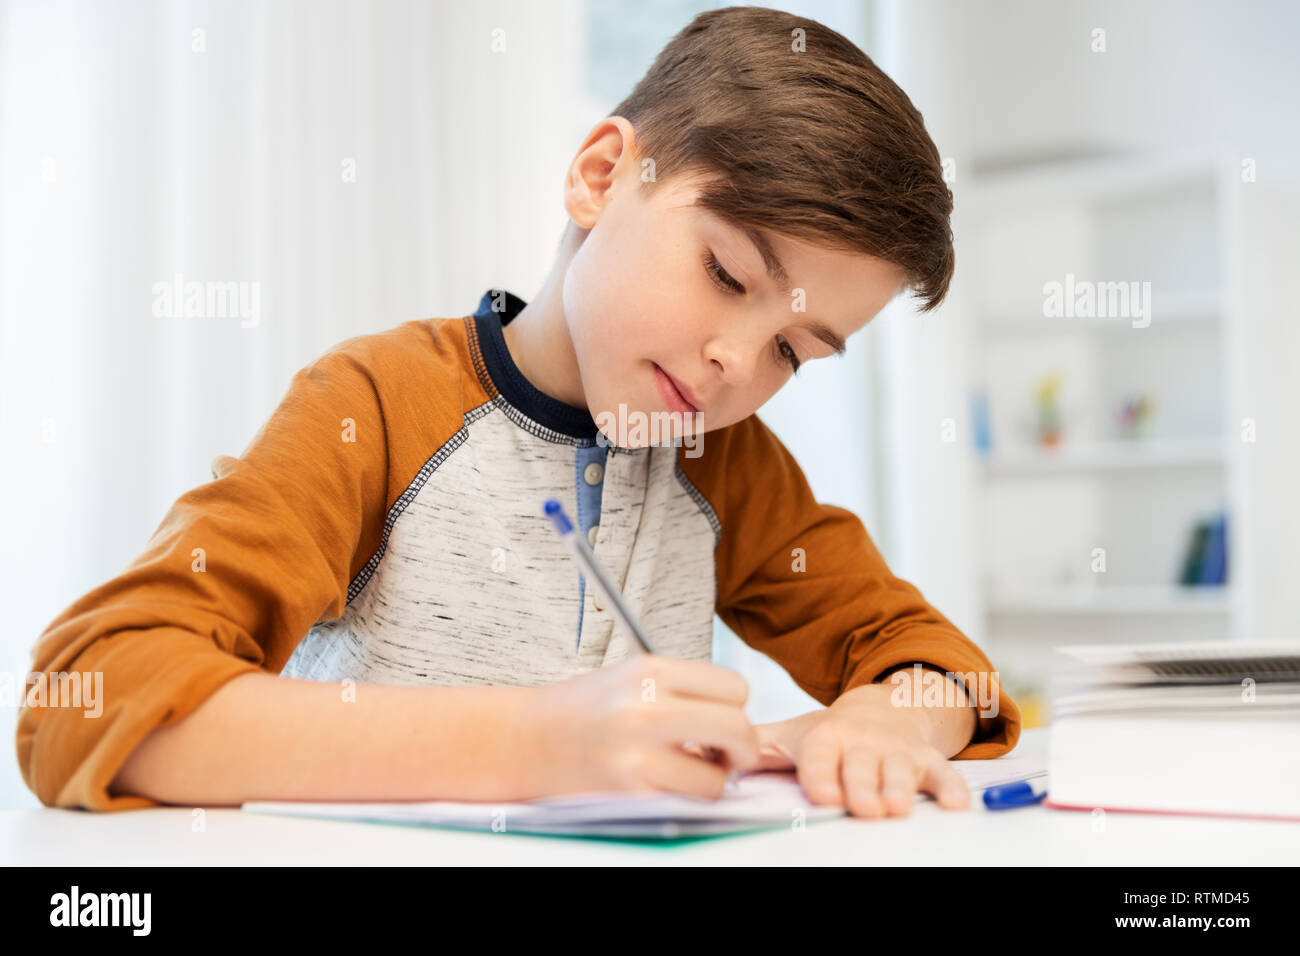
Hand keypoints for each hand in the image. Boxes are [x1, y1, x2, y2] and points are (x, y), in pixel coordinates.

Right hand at [523, 655, 760, 799]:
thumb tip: (739, 716)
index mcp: (649, 670)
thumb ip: (682, 690)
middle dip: (742, 748)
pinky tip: (660, 784)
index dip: (737, 708)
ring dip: (710, 782)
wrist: (521, 740)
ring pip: (717, 777)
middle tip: (729, 756)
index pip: (733, 687)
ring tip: (685, 772)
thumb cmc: (581, 710)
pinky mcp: (627, 791)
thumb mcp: (630, 678)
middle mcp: (644, 707)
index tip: (724, 720)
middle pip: (737, 727)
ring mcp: (636, 753)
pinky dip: (681, 799)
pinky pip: (684, 802)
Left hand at [751, 682, 971, 817]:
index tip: (822, 795)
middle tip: (863, 807)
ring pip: (901, 768)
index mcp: (826, 738)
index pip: (820, 755)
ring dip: (900, 786)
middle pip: (863, 765)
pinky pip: (943, 772)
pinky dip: (952, 786)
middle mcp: (863, 743)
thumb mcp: (789, 736)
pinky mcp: (926, 761)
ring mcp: (896, 752)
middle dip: (862, 785)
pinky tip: (957, 804)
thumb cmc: (829, 735)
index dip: (821, 774)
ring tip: (898, 807)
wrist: (881, 708)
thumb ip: (752, 747)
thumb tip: (702, 754)